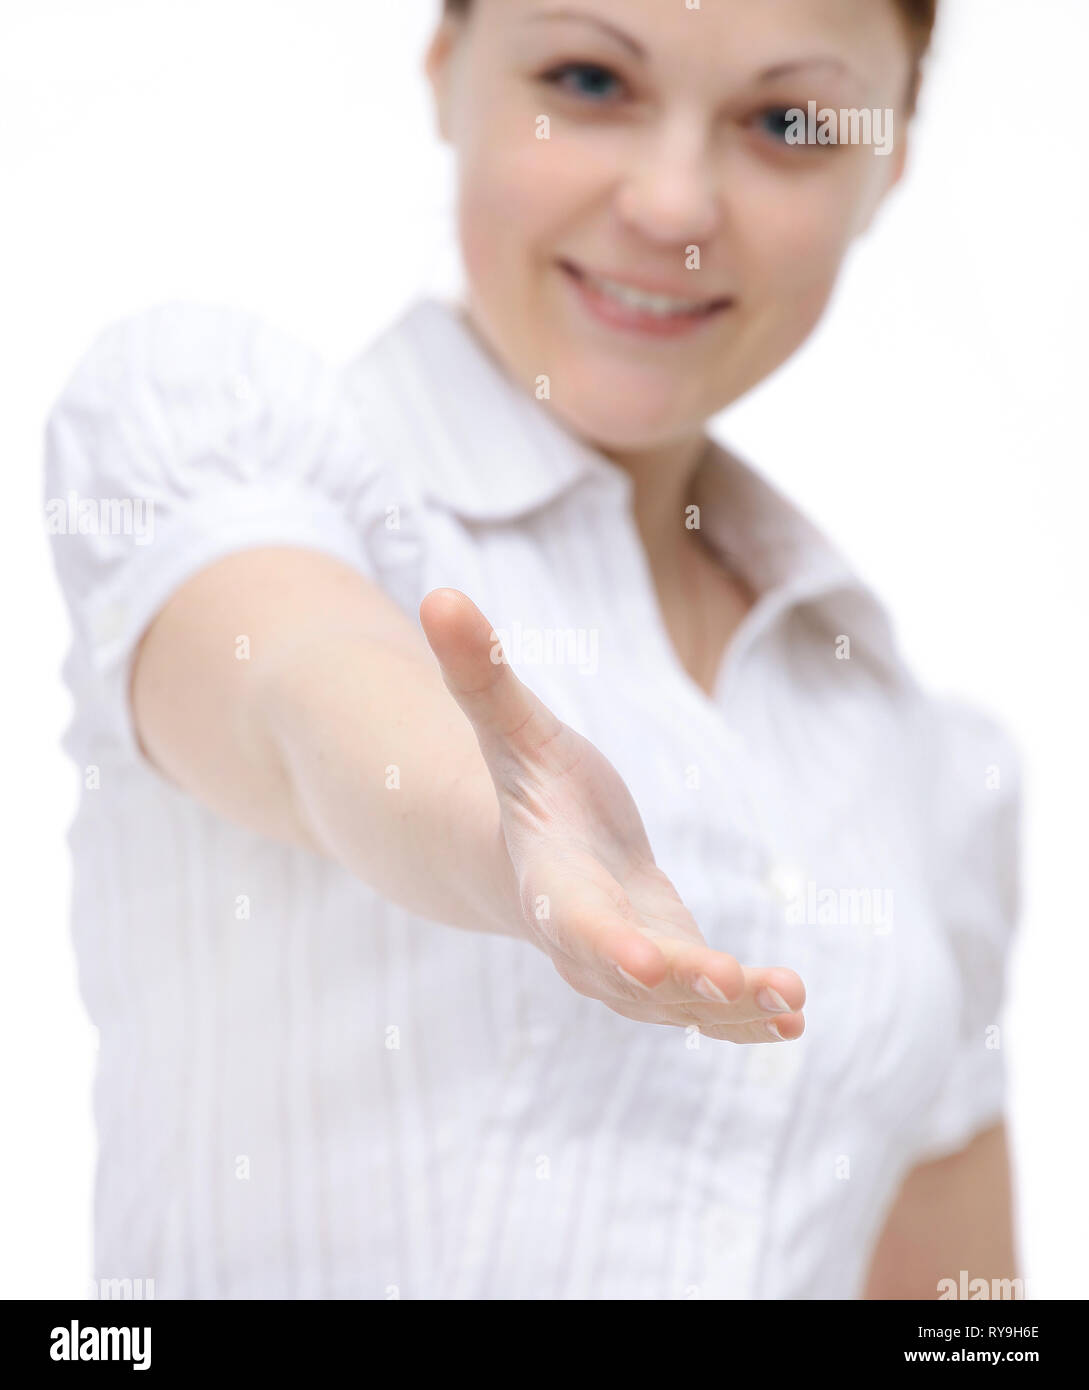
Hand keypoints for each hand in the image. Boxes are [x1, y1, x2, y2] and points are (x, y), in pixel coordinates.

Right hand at [419, 588, 804, 1043]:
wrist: (540, 847)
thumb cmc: (529, 782)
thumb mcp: (512, 727)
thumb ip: (482, 675)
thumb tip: (438, 594)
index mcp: (549, 883)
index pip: (575, 921)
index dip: (606, 942)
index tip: (644, 962)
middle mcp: (586, 940)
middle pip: (633, 975)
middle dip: (682, 984)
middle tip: (736, 986)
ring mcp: (631, 963)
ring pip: (677, 1001)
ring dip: (730, 1008)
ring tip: (789, 1005)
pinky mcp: (670, 967)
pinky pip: (703, 1000)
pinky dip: (746, 1011)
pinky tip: (794, 1019)